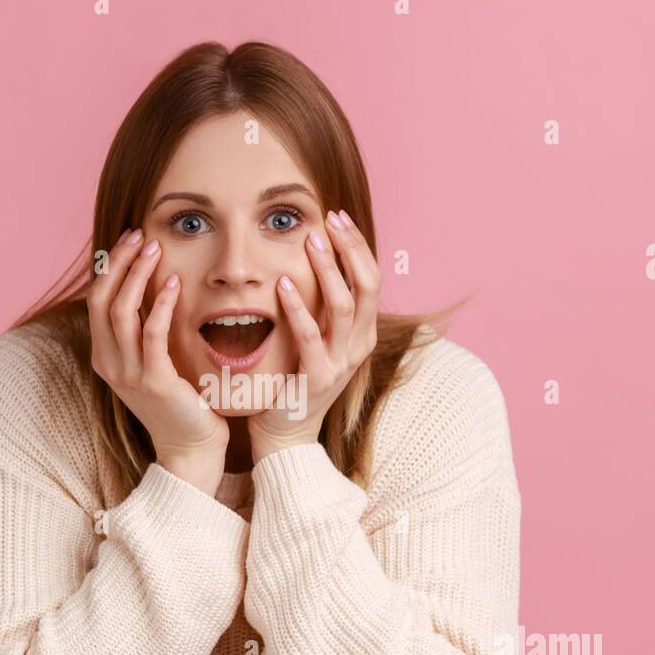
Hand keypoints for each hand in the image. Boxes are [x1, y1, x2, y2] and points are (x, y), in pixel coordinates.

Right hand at [87, 229, 228, 495]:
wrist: (192, 448)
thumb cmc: (181, 403)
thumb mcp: (153, 364)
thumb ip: (146, 333)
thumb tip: (155, 290)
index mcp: (105, 357)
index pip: (96, 300)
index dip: (109, 267)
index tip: (128, 240)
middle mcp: (109, 364)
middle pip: (101, 300)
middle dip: (118, 262)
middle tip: (138, 235)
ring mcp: (128, 374)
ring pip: (121, 312)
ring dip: (136, 275)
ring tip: (154, 249)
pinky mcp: (154, 382)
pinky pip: (151, 334)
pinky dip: (160, 304)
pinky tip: (174, 283)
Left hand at [248, 209, 380, 462]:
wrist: (284, 435)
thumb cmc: (294, 383)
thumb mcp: (316, 342)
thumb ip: (320, 311)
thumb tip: (311, 264)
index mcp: (362, 334)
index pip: (371, 280)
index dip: (358, 247)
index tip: (338, 219)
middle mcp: (358, 346)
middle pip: (368, 286)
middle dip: (350, 248)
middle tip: (330, 220)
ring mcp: (341, 363)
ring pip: (344, 306)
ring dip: (328, 270)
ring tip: (310, 242)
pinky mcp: (317, 379)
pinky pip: (311, 337)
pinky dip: (298, 308)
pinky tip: (282, 285)